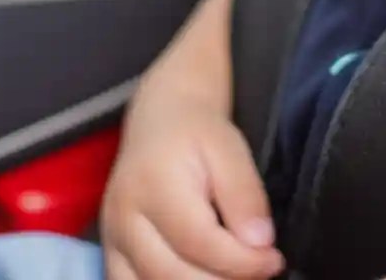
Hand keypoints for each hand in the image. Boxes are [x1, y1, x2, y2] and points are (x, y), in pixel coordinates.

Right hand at [101, 87, 284, 279]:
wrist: (160, 121)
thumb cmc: (198, 133)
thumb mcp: (230, 150)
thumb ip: (244, 196)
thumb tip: (260, 243)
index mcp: (154, 187)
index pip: (200, 243)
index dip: (242, 262)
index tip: (273, 259)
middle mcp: (124, 219)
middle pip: (173, 275)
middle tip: (260, 273)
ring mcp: (112, 240)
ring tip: (234, 276)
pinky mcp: (112, 253)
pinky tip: (204, 278)